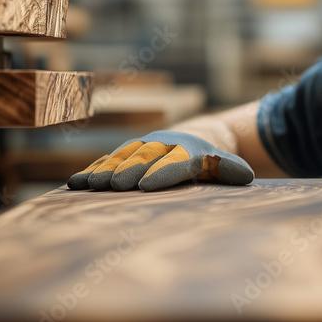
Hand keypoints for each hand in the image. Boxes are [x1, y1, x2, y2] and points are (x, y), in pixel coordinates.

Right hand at [67, 131, 253, 190]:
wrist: (199, 135)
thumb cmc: (213, 159)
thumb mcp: (227, 164)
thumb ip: (233, 170)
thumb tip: (246, 175)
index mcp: (189, 150)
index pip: (177, 162)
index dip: (161, 173)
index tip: (145, 186)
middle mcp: (163, 145)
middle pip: (145, 158)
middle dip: (129, 170)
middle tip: (114, 186)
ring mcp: (142, 147)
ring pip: (122, 157)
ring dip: (104, 171)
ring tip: (88, 185)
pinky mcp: (127, 153)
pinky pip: (107, 160)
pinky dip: (91, 170)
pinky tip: (74, 184)